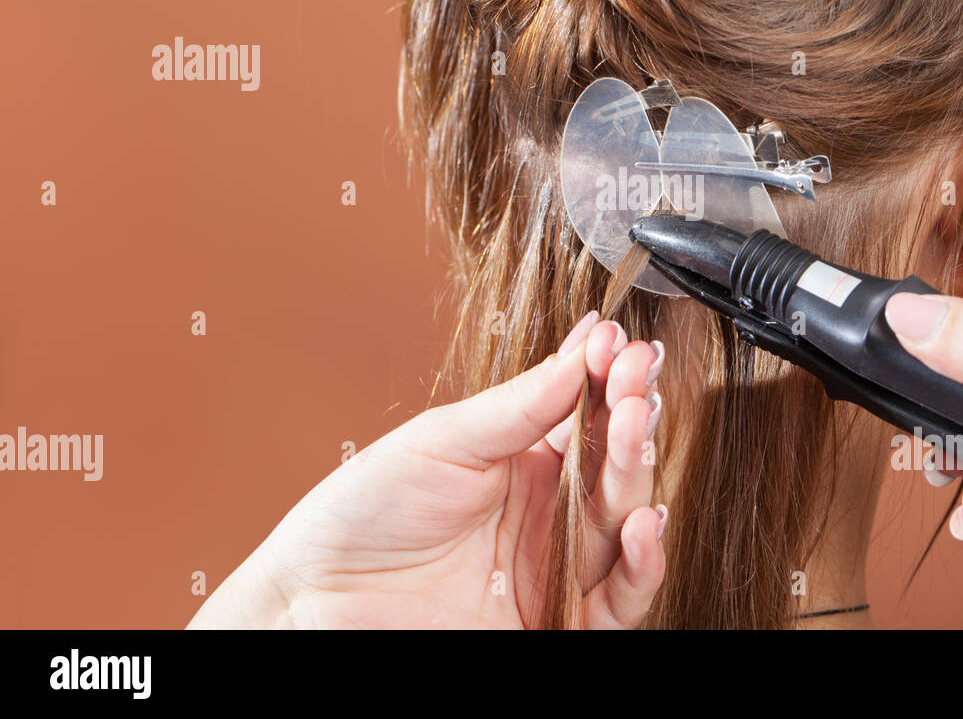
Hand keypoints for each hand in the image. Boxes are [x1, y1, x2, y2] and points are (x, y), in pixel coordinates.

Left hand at [189, 312, 666, 627]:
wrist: (313, 598)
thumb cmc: (361, 514)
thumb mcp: (440, 441)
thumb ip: (516, 408)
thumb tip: (578, 356)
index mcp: (522, 463)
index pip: (586, 417)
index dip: (609, 380)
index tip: (621, 344)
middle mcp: (547, 514)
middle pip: (612, 466)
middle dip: (630, 417)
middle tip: (636, 376)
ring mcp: (554, 568)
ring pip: (624, 524)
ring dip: (637, 474)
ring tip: (637, 426)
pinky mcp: (555, 621)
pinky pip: (618, 601)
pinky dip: (643, 565)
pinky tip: (645, 522)